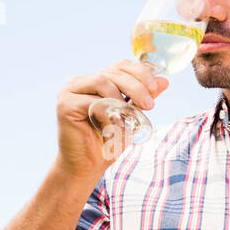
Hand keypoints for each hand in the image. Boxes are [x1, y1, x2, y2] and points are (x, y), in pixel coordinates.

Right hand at [55, 59, 168, 187]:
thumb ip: (144, 98)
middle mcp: (82, 82)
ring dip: (121, 101)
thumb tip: (164, 81)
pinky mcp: (65, 105)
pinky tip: (112, 129)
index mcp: (98, 81)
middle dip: (136, 88)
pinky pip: (92, 102)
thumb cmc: (110, 140)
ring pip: (102, 82)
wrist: (89, 164)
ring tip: (129, 120)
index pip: (121, 66)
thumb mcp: (132, 116)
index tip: (154, 88)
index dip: (140, 72)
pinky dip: (108, 116)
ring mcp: (70, 91)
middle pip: (114, 74)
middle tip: (149, 106)